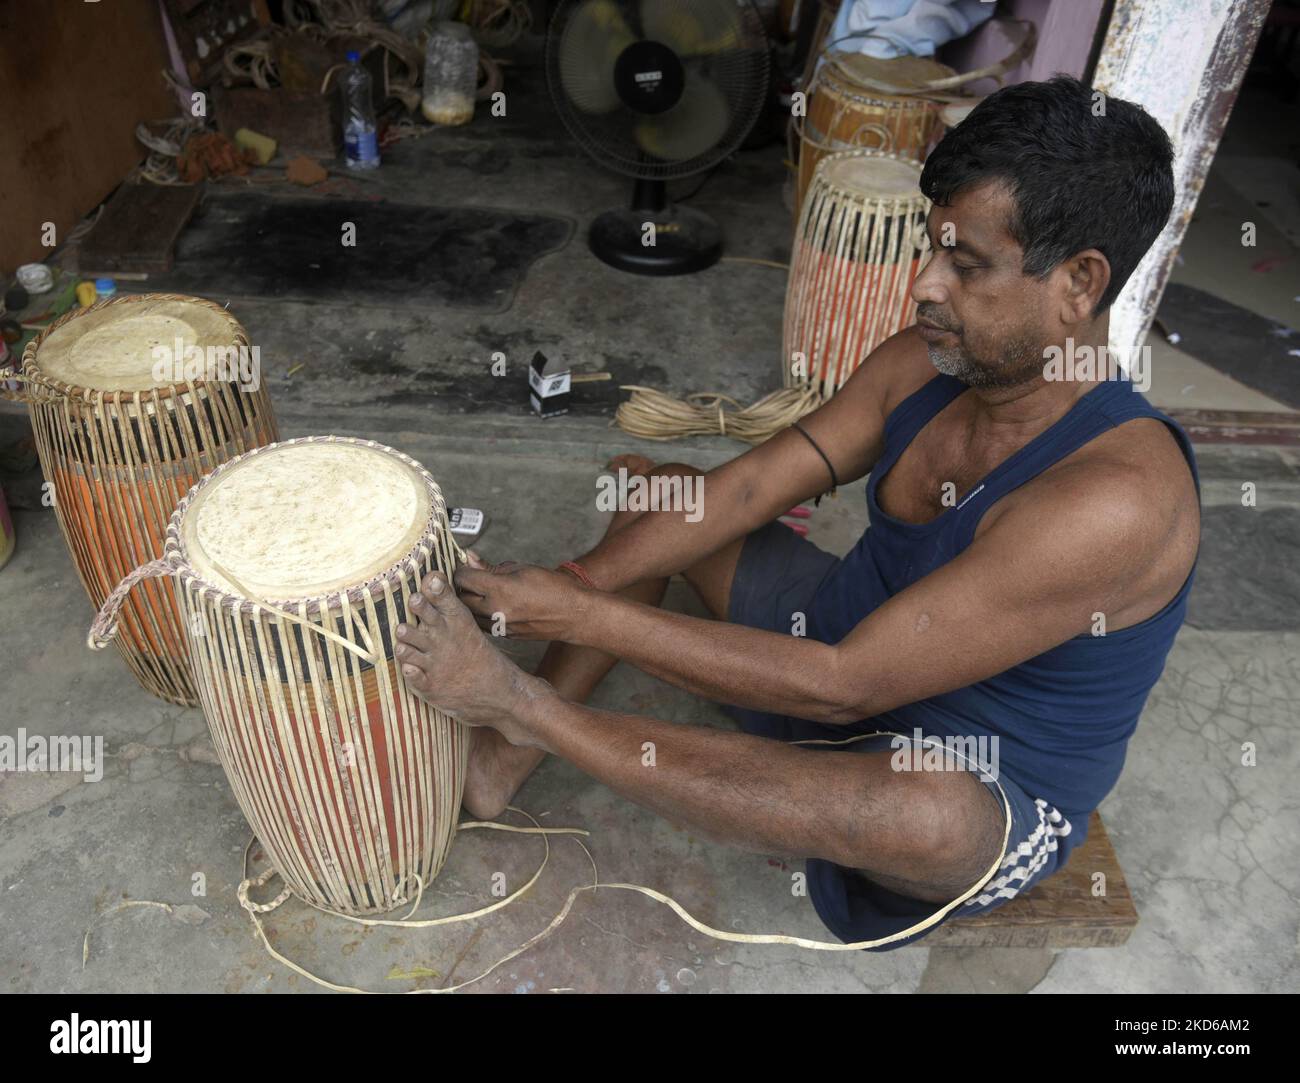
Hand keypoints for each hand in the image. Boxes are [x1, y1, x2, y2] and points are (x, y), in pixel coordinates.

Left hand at [395, 572, 555, 747]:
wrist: (502, 696)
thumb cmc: (483, 661)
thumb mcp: (470, 631)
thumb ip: (447, 609)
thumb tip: (431, 578)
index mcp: (459, 624)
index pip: (444, 599)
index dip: (435, 587)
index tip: (431, 578)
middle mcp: (446, 641)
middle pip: (426, 618)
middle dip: (419, 607)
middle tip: (415, 600)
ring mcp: (437, 665)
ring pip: (410, 647)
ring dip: (405, 640)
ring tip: (402, 633)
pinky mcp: (431, 688)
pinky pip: (413, 677)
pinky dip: (409, 671)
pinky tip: (407, 667)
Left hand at [453, 552, 590, 640]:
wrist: (574, 615)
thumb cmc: (553, 587)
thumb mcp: (523, 569)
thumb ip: (492, 567)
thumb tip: (470, 558)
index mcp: (498, 590)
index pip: (463, 578)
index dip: (462, 569)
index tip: (466, 566)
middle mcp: (495, 611)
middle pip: (462, 599)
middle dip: (463, 587)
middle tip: (471, 578)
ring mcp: (499, 626)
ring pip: (470, 615)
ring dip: (471, 604)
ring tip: (483, 593)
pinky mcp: (505, 636)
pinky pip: (485, 625)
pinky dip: (484, 615)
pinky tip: (494, 606)